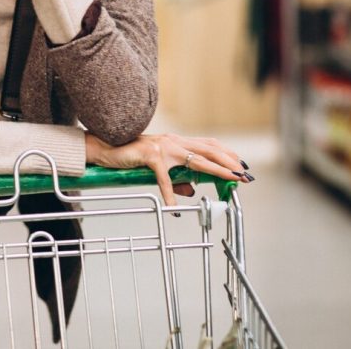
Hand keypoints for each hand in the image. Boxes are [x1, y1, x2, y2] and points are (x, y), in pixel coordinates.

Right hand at [84, 132, 250, 206]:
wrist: (106, 147)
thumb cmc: (131, 157)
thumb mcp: (158, 168)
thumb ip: (176, 180)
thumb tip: (192, 192)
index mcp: (178, 142)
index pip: (209, 145)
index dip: (227, 154)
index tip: (241, 165)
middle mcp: (174, 141)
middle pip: (210, 149)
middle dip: (230, 162)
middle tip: (244, 174)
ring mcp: (163, 147)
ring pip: (196, 159)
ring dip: (216, 170)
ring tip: (229, 179)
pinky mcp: (150, 157)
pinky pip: (164, 179)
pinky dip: (170, 195)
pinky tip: (173, 209)